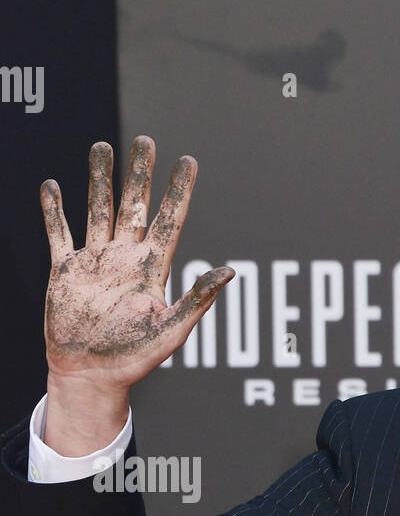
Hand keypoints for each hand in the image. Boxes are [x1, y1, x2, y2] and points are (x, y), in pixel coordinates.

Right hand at [41, 135, 232, 401]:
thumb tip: (230, 272)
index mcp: (151, 269)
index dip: (179, 191)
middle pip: (134, 205)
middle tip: (146, 140)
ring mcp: (95, 261)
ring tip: (103, 147)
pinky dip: (54, 209)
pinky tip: (54, 185)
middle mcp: (124, 258)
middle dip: (140, 174)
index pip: (168, 219)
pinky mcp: (65, 270)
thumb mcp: (172, 329)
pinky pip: (59, 232)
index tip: (188, 161)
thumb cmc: (135, 359)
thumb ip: (198, 299)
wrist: (91, 375)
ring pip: (98, 209)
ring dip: (100, 179)